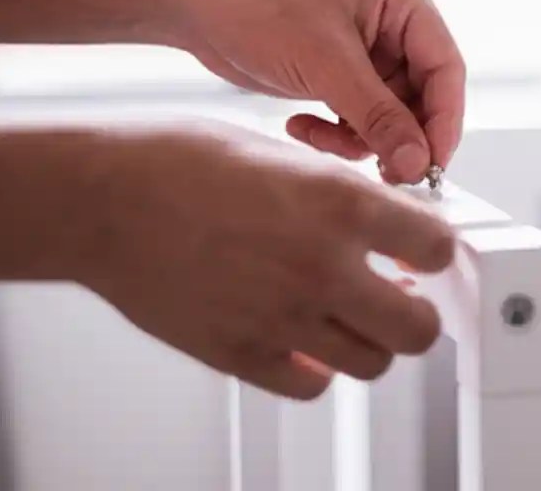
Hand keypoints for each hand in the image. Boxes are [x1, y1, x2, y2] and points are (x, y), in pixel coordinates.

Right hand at [78, 121, 455, 398]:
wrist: (103, 197)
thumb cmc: (183, 162)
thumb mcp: (287, 156)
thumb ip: (346, 198)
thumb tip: (390, 227)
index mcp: (340, 204)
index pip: (438, 247)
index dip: (435, 249)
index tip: (424, 250)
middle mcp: (321, 267)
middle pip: (419, 328)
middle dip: (417, 311)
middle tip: (401, 295)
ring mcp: (283, 319)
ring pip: (372, 362)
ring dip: (369, 340)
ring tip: (347, 313)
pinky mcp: (241, 355)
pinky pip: (312, 384)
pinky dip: (317, 367)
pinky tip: (301, 336)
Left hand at [178, 0, 464, 184]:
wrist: (195, 5)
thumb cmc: (255, 6)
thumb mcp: (325, 65)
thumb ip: (378, 117)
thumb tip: (419, 162)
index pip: (445, 67)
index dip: (444, 121)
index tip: (432, 166)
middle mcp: (392, 18)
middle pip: (421, 96)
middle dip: (397, 135)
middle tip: (383, 173)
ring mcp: (368, 46)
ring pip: (390, 114)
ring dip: (359, 137)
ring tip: (319, 137)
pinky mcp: (342, 70)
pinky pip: (360, 117)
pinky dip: (336, 131)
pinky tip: (300, 125)